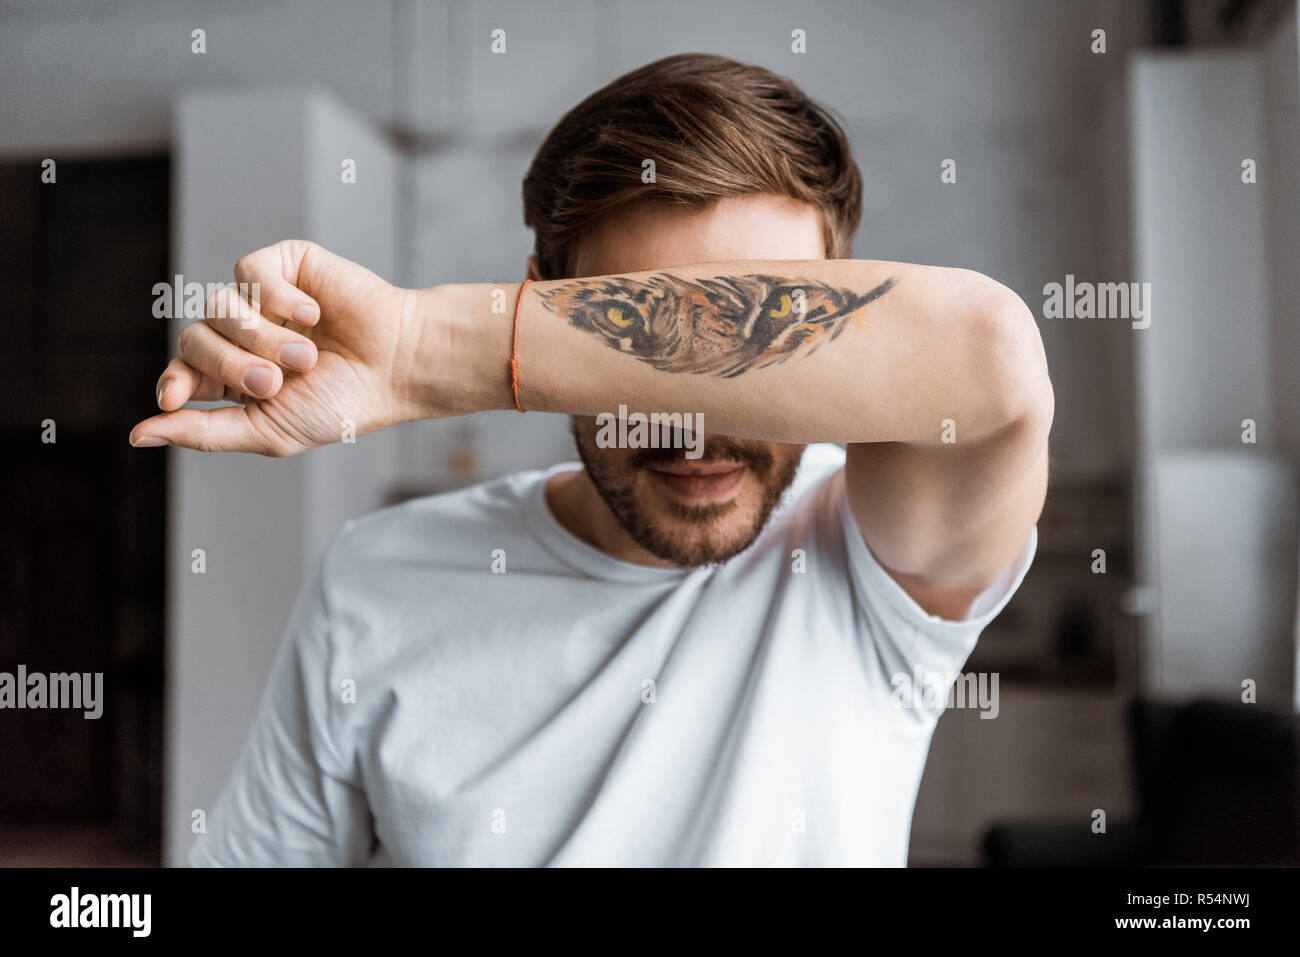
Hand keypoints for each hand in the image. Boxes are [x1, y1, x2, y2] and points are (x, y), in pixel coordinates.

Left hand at [130, 240, 431, 455]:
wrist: (397, 366)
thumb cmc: (342, 404)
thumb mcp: (269, 431)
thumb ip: (205, 433)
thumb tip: (140, 434)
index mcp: (236, 375)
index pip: (181, 370)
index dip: (174, 380)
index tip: (175, 398)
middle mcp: (243, 333)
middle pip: (195, 339)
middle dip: (230, 365)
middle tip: (274, 382)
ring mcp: (261, 297)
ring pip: (219, 306)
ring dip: (260, 337)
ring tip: (305, 355)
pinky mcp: (285, 264)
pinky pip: (249, 272)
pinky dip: (277, 297)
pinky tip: (312, 314)